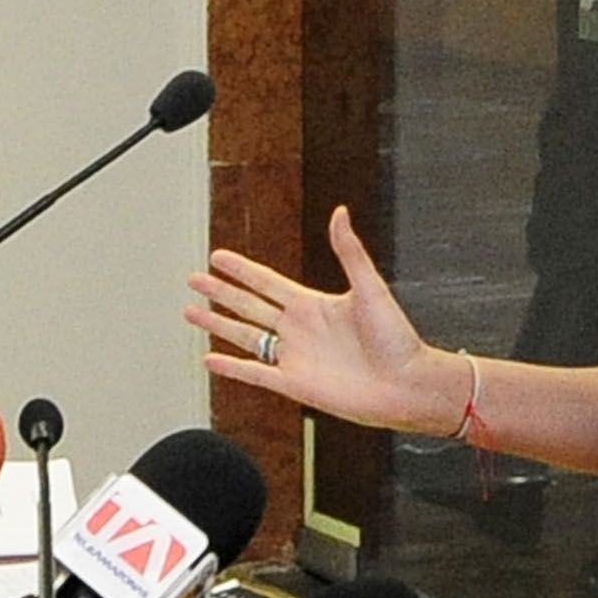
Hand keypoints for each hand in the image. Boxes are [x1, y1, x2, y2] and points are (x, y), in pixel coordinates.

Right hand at [186, 206, 460, 434]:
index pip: (266, 282)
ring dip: (217, 325)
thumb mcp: (370, 287)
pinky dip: (231, 367)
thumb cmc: (397, 338)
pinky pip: (255, 374)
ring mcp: (295, 357)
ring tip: (191, 312)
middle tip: (193, 279)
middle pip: (248, 306)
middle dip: (220, 292)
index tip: (217, 256)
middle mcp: (299, 329)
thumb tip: (339, 212)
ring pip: (245, 336)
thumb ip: (349, 251)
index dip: (241, 270)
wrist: (407, 384)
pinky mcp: (295, 384)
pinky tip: (209, 358)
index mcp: (313, 304)